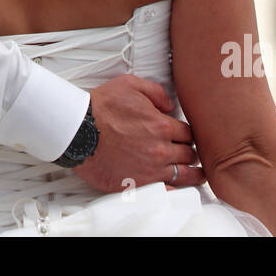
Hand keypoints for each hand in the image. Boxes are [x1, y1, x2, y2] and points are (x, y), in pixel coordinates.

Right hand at [73, 74, 204, 193]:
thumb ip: (156, 92)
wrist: (78, 130)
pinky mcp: (138, 184)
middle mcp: (160, 149)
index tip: (182, 137)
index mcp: (161, 125)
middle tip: (188, 154)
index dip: (186, 134)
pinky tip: (179, 189)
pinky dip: (175, 191)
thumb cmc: (100, 107)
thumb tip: (170, 105)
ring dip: (192, 174)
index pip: (187, 133)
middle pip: (188, 154)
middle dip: (189, 152)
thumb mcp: (129, 84)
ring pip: (184, 175)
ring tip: (197, 175)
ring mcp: (151, 169)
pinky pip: (166, 191)